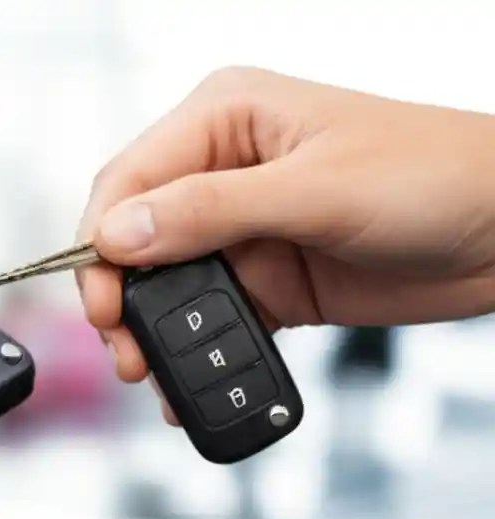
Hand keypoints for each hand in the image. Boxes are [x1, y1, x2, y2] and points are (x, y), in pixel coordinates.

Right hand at [75, 67, 494, 423]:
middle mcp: (222, 169)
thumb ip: (210, 211)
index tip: (104, 299)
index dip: (102, 241)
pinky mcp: (266, 279)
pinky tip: (187, 381)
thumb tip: (120, 234)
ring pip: (165, 283)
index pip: (130, 177)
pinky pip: (209, 317)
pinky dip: (193, 351)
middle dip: (120, 294)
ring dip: (152, 329)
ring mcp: (242, 227)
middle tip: (123, 348)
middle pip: (135, 235)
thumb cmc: (435, 175)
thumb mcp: (316, 189)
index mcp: (225, 118)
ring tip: (150, 372)